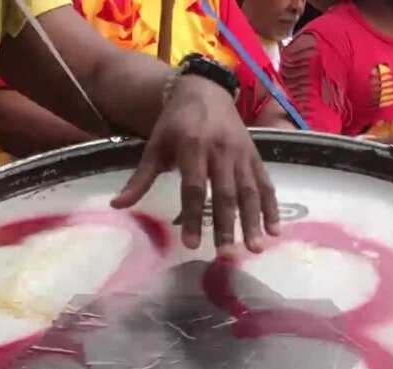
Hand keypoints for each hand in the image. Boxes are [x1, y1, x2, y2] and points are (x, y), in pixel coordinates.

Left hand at [111, 75, 279, 254]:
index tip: (191, 244)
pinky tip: (274, 231)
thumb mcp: (155, 146)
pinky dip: (271, 207)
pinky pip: (265, 183)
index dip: (192, 216)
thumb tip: (117, 205)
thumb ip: (140, 179)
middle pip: (224, 193)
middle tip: (226, 255)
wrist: (205, 90)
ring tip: (254, 248)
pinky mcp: (255, 156)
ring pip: (249, 191)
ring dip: (252, 221)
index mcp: (193, 147)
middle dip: (226, 225)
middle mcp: (221, 150)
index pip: (193, 188)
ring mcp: (241, 153)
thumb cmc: (175, 123)